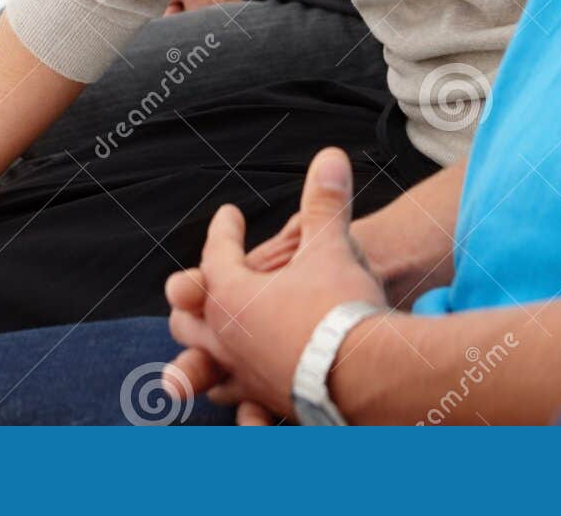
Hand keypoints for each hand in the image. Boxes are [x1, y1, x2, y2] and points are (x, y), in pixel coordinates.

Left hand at [164, 148, 385, 418]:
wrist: (370, 375)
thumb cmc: (341, 306)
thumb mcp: (332, 244)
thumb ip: (325, 202)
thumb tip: (330, 156)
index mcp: (231, 295)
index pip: (216, 254)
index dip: (224, 230)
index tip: (231, 214)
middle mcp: (228, 340)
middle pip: (189, 315)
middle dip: (195, 294)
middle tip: (208, 278)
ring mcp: (246, 378)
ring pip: (207, 366)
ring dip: (207, 352)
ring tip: (219, 342)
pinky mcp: (271, 405)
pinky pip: (242, 405)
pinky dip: (241, 400)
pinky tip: (250, 404)